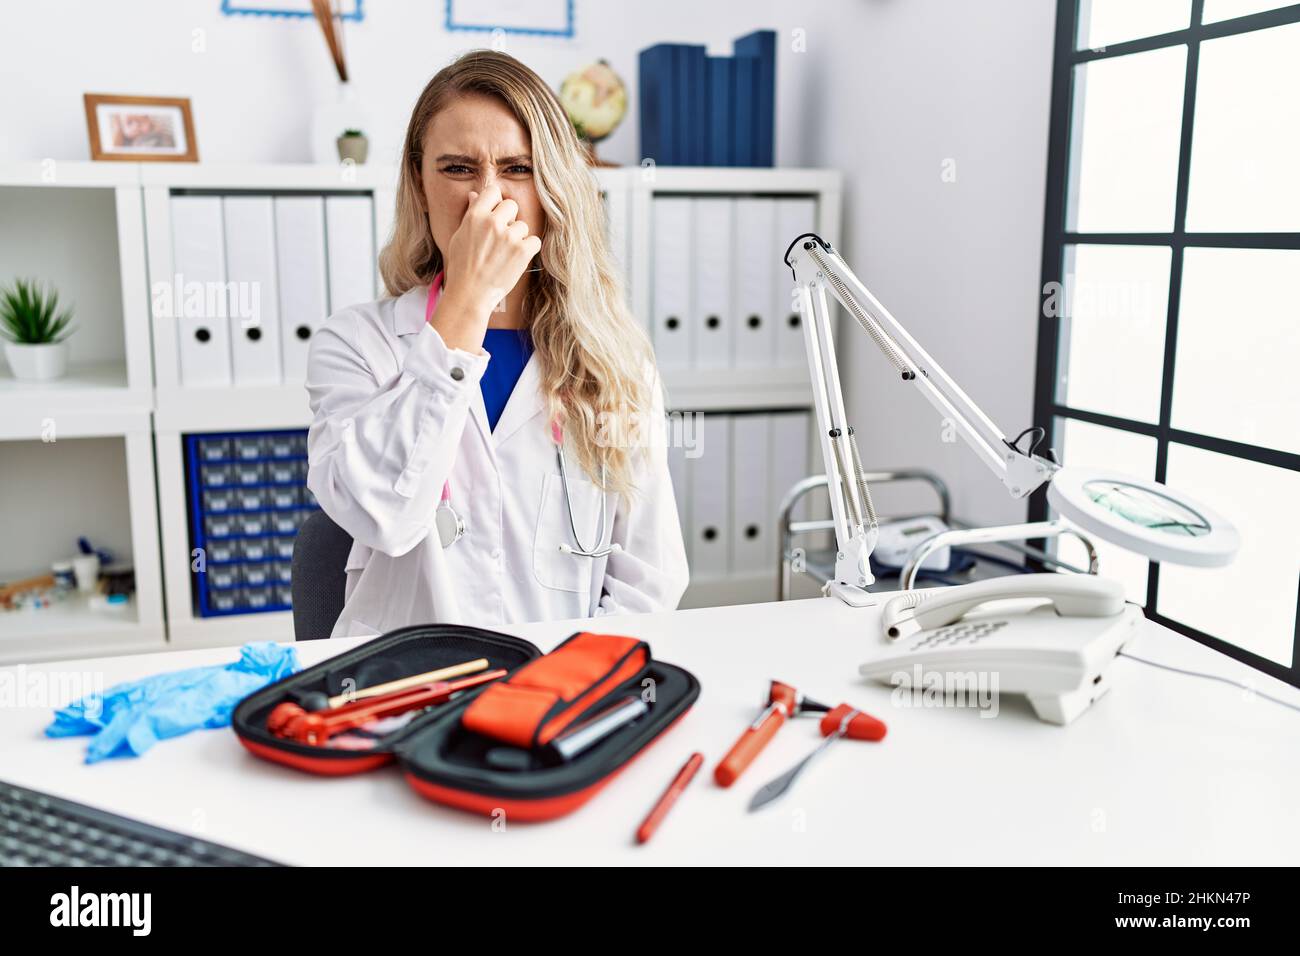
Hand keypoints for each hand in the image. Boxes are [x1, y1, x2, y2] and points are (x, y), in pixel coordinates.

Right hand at [439, 183, 540, 320]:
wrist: (470, 293)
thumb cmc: (462, 266)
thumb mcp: (460, 236)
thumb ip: (471, 214)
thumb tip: (476, 195)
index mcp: (475, 216)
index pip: (493, 191)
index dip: (496, 202)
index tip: (495, 215)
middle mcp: (492, 222)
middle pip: (512, 205)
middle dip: (509, 219)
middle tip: (501, 238)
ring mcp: (508, 236)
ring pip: (523, 226)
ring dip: (518, 238)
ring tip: (505, 254)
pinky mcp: (522, 251)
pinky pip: (535, 241)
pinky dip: (528, 250)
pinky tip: (516, 260)